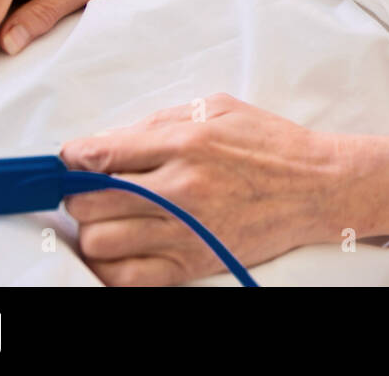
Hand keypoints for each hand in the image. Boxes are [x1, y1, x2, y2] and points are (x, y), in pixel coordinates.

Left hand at [60, 93, 336, 285]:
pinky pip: (128, 278)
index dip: (72, 158)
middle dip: (78, 194)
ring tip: (107, 219)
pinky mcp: (194, 262)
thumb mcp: (218, 108)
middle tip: (90, 189)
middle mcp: (180, 187)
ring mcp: (185, 229)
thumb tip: (110, 140)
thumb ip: (160, 121)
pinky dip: (110, 268)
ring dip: (93, 230)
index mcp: (185, 142)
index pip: (99, 154)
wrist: (318, 186)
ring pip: (99, 241)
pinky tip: (118, 251)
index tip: (70, 160)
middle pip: (88, 201)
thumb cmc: (272, 145)